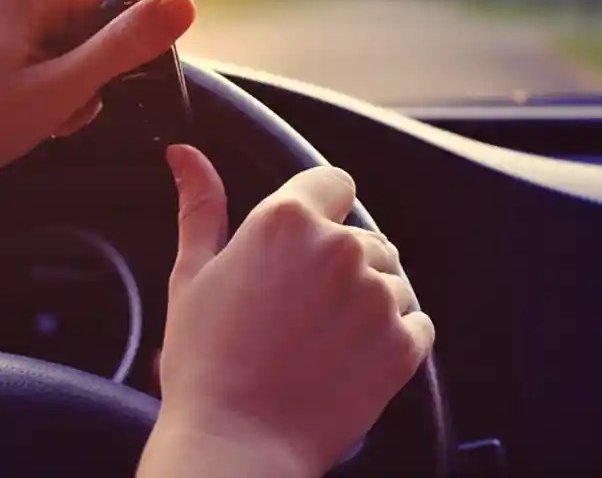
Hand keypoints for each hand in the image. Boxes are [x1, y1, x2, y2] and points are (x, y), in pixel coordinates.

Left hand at [0, 0, 194, 191]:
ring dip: (59, 77)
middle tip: (63, 116)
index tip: (111, 91)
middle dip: (85, 69)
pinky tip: (11, 110)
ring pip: (50, 32)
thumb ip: (125, 47)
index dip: (122, 47)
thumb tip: (185, 3)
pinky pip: (18, 39)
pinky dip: (29, 74)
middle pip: (79, 15)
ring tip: (35, 120)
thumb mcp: (60, 91)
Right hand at [141, 145, 434, 477]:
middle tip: (299, 313)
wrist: (236, 446)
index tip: (300, 250)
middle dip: (340, 265)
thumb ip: (201, 206)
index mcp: (287, 220)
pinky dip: (392, 341)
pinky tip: (347, 362)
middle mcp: (340, 247)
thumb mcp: (192, 275)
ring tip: (320, 342)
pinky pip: (416, 323)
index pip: (335, 182)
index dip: (318, 213)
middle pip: (363, 236)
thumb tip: (185, 154)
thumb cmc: (206, 363)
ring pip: (392, 279)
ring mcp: (376, 296)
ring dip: (367, 303)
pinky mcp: (404, 343)